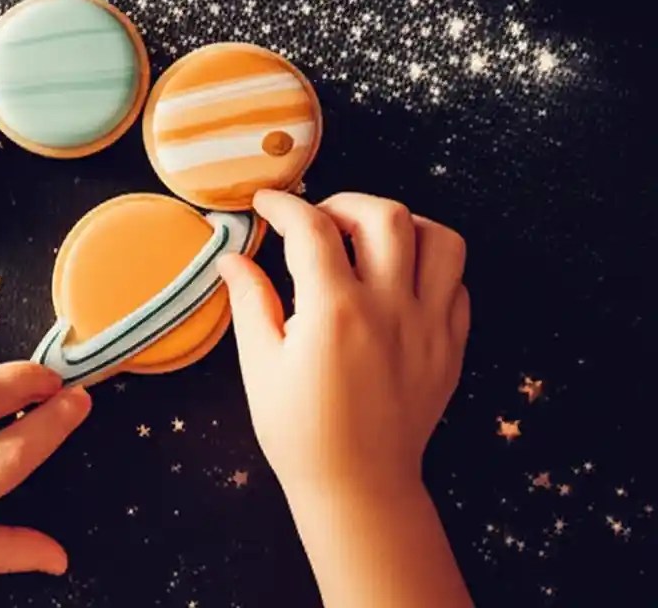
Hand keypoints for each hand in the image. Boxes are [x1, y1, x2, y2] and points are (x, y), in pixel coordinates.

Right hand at [217, 190, 468, 495]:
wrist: (359, 486)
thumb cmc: (300, 432)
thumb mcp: (260, 365)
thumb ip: (250, 302)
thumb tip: (231, 258)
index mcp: (334, 312)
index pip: (311, 229)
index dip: (284, 206)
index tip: (266, 204)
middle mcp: (389, 308)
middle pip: (385, 215)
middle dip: (345, 202)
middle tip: (318, 220)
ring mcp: (429, 326)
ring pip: (441, 239)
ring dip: (403, 225)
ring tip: (370, 240)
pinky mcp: (452, 345)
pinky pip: (457, 283)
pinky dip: (431, 268)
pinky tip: (398, 282)